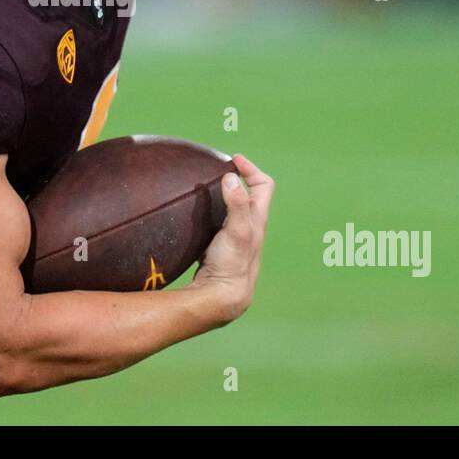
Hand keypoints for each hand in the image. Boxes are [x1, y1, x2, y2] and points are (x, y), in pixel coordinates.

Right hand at [191, 153, 273, 323]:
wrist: (222, 298)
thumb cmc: (233, 265)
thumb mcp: (237, 231)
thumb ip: (236, 204)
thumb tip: (230, 177)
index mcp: (257, 220)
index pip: (264, 185)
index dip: (251, 169)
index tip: (232, 160)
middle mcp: (250, 228)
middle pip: (250, 195)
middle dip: (237, 179)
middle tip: (216, 172)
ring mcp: (235, 239)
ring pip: (234, 210)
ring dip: (223, 197)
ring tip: (204, 189)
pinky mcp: (221, 249)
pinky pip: (219, 223)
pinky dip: (211, 213)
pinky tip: (195, 216)